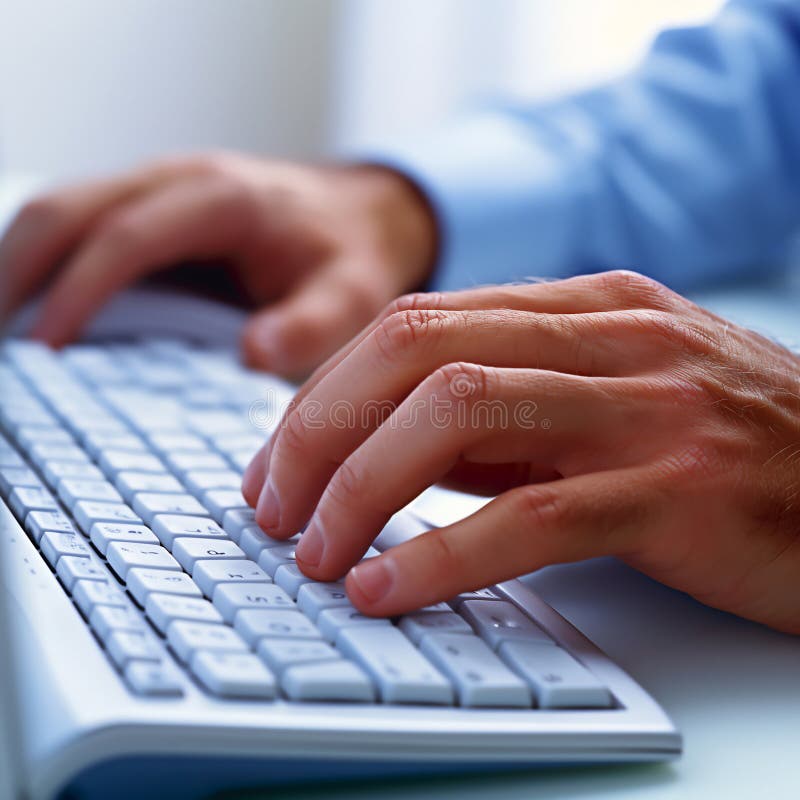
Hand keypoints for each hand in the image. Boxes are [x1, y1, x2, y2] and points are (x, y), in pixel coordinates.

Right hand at [0, 153, 436, 377]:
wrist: (362, 216)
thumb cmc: (352, 256)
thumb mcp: (353, 295)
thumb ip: (310, 325)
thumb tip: (251, 354)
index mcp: (224, 199)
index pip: (128, 235)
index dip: (81, 288)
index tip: (48, 346)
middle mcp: (178, 181)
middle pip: (68, 210)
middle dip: (16, 270)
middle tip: (0, 346)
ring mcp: (157, 190)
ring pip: (60, 212)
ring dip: (16, 264)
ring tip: (1, 328)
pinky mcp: (150, 210)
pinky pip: (78, 227)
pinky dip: (43, 264)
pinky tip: (31, 309)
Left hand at [243, 270, 799, 633]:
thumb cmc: (721, 442)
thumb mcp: (601, 401)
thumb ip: (502, 415)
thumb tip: (388, 452)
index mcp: (580, 307)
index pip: (413, 325)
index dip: (324, 392)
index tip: (278, 462)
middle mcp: (606, 336)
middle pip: (414, 351)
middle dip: (319, 429)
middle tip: (274, 506)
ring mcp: (644, 406)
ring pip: (459, 412)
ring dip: (362, 487)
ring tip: (316, 551)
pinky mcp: (674, 490)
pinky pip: (533, 516)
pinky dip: (442, 555)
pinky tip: (388, 588)